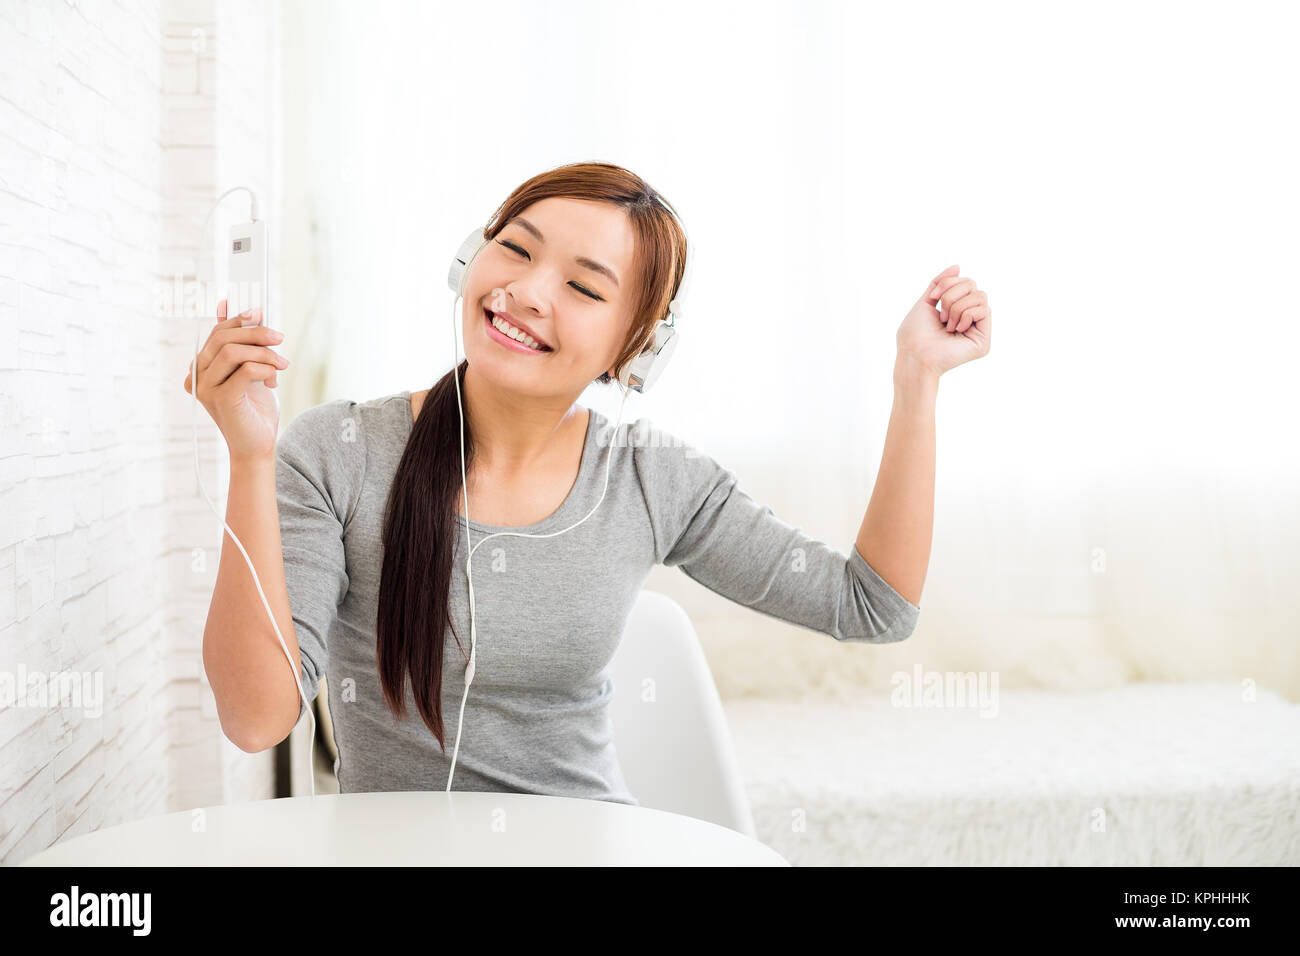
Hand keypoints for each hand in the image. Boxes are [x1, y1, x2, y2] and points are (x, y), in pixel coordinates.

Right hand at [183, 299, 288, 464]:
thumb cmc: (254, 409)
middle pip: (223, 338)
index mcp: (201, 366)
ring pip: (234, 352)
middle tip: (280, 338)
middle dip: (256, 333)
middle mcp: (197, 376)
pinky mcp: (221, 398)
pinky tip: (273, 381)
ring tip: (282, 365)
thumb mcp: (251, 371)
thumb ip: (244, 345)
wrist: (257, 445)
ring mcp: (206, 388)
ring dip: (265, 354)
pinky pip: (246, 370)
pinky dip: (266, 370)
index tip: (260, 313)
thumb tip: (243, 310)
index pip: (217, 333)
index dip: (239, 319)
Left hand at [895, 265, 991, 376]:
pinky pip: (985, 310)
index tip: (932, 298)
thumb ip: (941, 283)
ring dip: (957, 307)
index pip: (965, 282)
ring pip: (980, 296)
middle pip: (973, 285)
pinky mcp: (983, 340)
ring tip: (947, 325)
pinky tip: (957, 330)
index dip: (948, 284)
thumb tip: (958, 266)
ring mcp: (978, 329)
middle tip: (940, 316)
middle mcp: (970, 319)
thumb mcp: (926, 301)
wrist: (914, 354)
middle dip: (952, 295)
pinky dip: (966, 315)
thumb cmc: (914, 333)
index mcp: (957, 310)